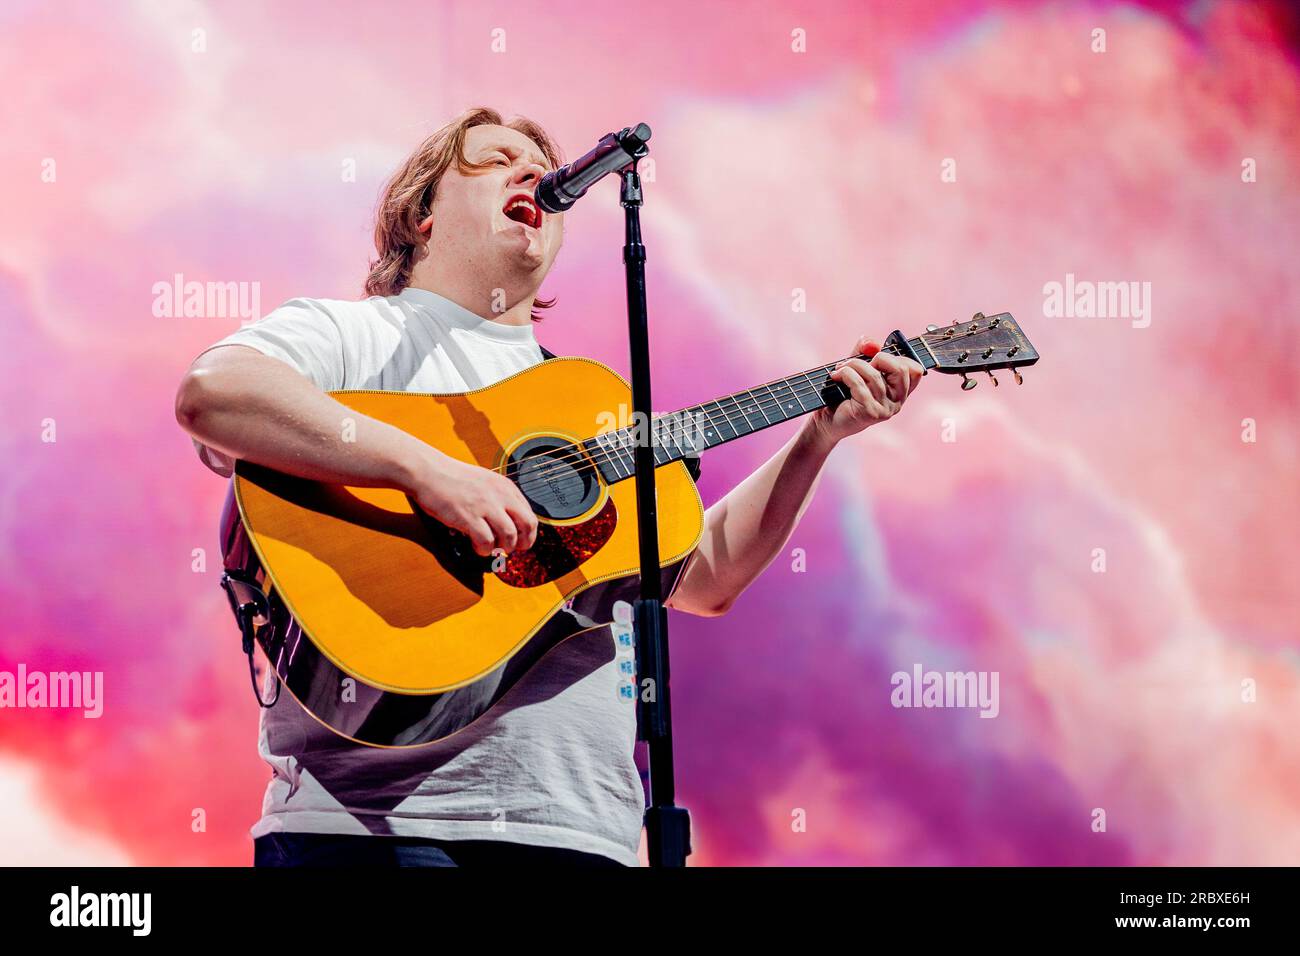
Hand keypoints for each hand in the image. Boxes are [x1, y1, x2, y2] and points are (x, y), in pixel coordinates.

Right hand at [409, 450, 537, 557]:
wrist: (428, 472)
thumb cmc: (452, 478)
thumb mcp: (485, 481)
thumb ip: (499, 498)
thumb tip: (509, 521)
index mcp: (505, 487)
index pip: (530, 514)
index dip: (527, 533)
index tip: (520, 541)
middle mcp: (499, 495)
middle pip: (527, 525)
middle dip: (522, 543)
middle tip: (511, 549)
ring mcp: (485, 506)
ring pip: (509, 537)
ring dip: (501, 547)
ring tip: (489, 546)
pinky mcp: (469, 517)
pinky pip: (486, 542)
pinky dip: (483, 549)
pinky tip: (475, 545)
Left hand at [806, 335, 923, 446]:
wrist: (826, 420)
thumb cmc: (843, 393)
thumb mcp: (857, 367)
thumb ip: (864, 351)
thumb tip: (871, 343)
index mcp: (900, 391)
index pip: (915, 369)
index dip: (896, 357)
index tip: (875, 360)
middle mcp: (898, 402)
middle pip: (900, 369)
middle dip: (877, 358)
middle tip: (858, 363)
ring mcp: (886, 409)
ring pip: (874, 375)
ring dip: (853, 365)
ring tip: (840, 369)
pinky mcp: (871, 413)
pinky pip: (859, 384)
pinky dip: (845, 374)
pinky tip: (835, 376)